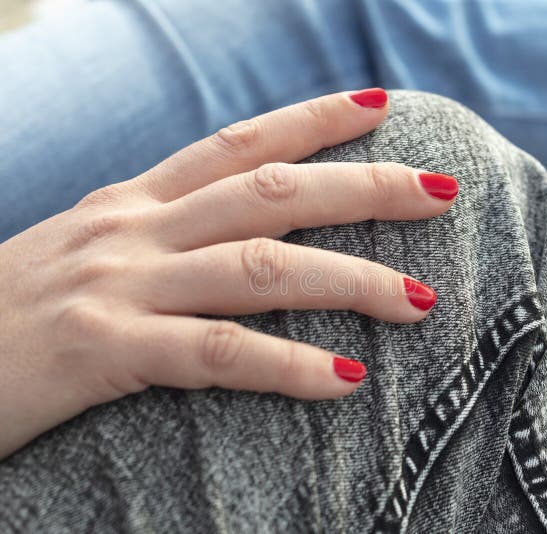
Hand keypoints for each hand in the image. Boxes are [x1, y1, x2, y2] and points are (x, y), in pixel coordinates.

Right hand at [0, 89, 457, 458]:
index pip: (237, 143)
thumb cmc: (7, 319)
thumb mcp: (85, 255)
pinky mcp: (100, 350)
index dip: (312, 119)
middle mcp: (133, 229)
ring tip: (419, 301)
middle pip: (271, 191)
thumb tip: (232, 241)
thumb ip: (156, 239)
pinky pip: (218, 354)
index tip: (379, 106)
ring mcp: (117, 285)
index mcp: (131, 203)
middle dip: (363, 186)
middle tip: (439, 190)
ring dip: (351, 280)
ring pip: (260, 267)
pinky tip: (346, 381)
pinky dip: (288, 366)